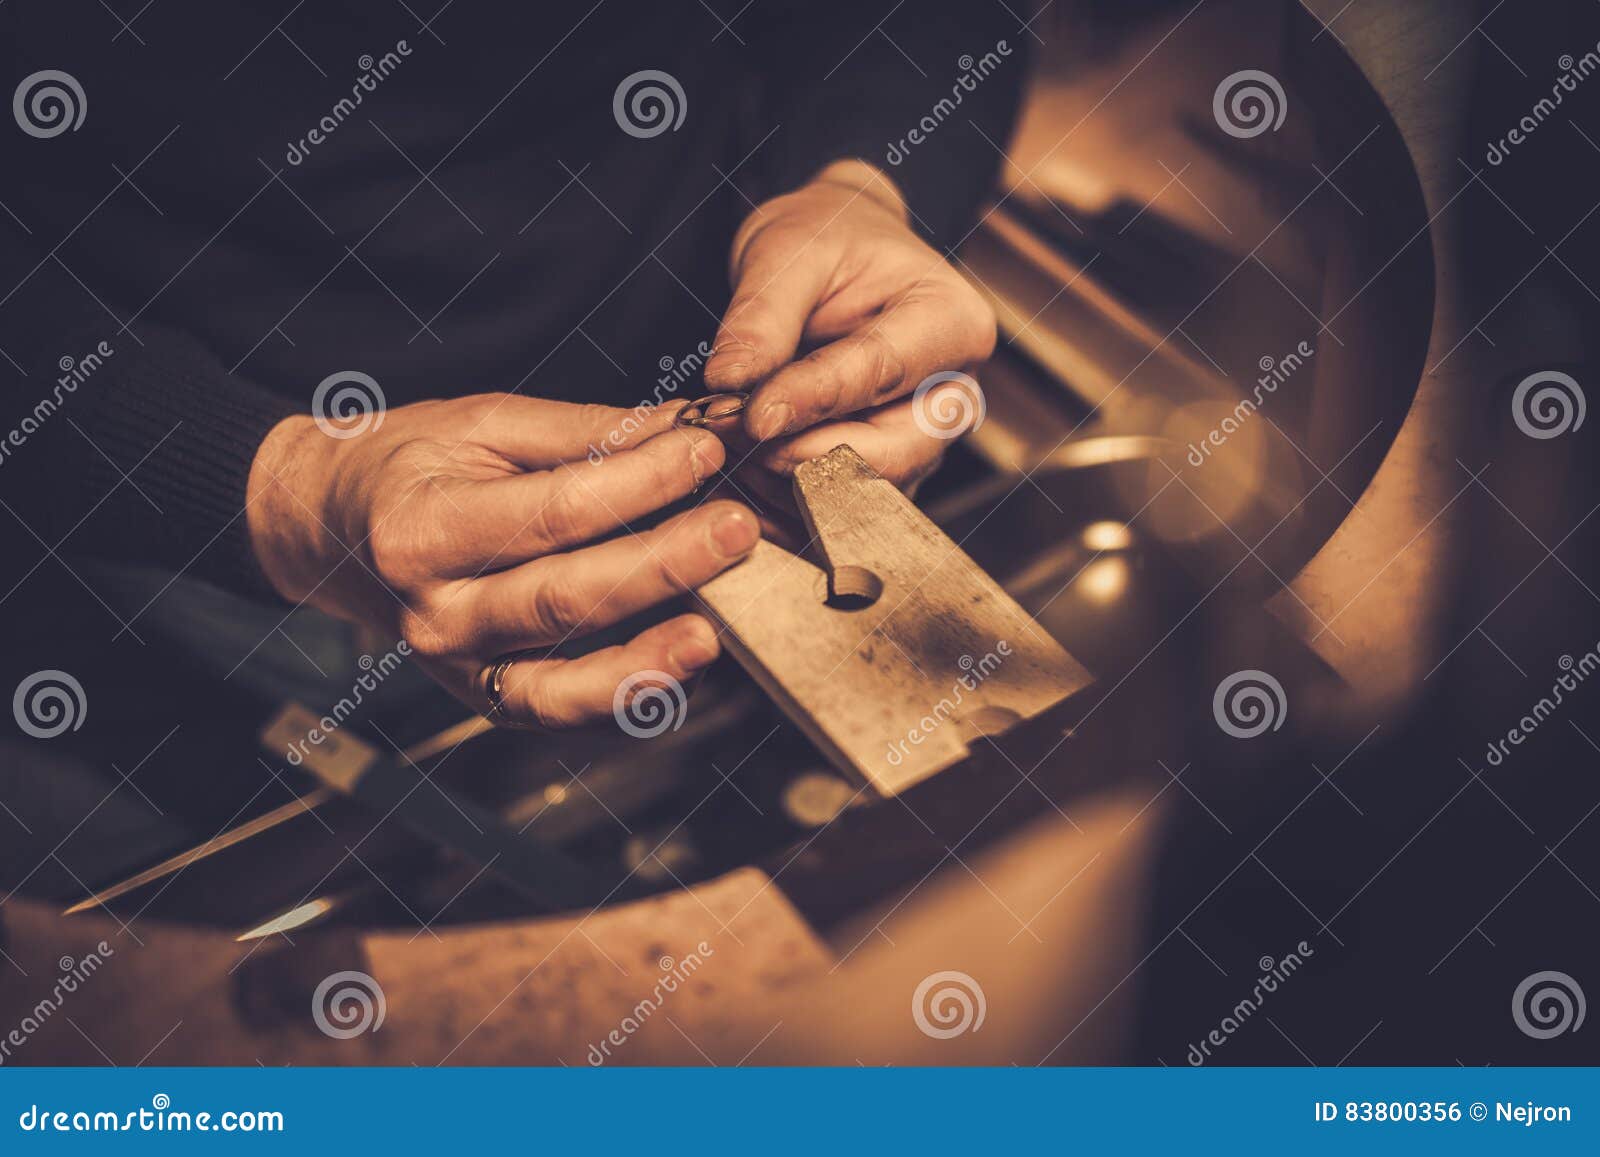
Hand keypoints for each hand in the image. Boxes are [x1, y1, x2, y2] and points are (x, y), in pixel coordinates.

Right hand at [245, 394, 759, 728]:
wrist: (329, 529)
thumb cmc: (410, 465)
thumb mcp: (482, 424)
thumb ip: (585, 432)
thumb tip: (686, 426)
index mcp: (423, 529)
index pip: (554, 511)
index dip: (639, 482)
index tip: (707, 450)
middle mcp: (434, 611)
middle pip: (566, 597)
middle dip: (663, 564)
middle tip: (738, 527)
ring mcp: (457, 667)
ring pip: (564, 678)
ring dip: (649, 656)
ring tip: (718, 629)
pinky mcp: (484, 698)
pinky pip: (561, 712)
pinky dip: (623, 699)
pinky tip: (682, 668)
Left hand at [703, 160, 995, 529]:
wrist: (833, 256)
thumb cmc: (827, 241)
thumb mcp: (787, 251)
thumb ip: (762, 317)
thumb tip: (731, 383)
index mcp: (952, 321)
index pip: (882, 372)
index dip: (813, 400)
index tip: (754, 416)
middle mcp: (952, 393)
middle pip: (893, 453)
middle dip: (809, 457)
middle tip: (737, 440)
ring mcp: (924, 442)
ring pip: (865, 492)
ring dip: (789, 483)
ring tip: (730, 449)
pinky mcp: (887, 473)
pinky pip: (841, 508)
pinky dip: (786, 503)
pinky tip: (741, 476)